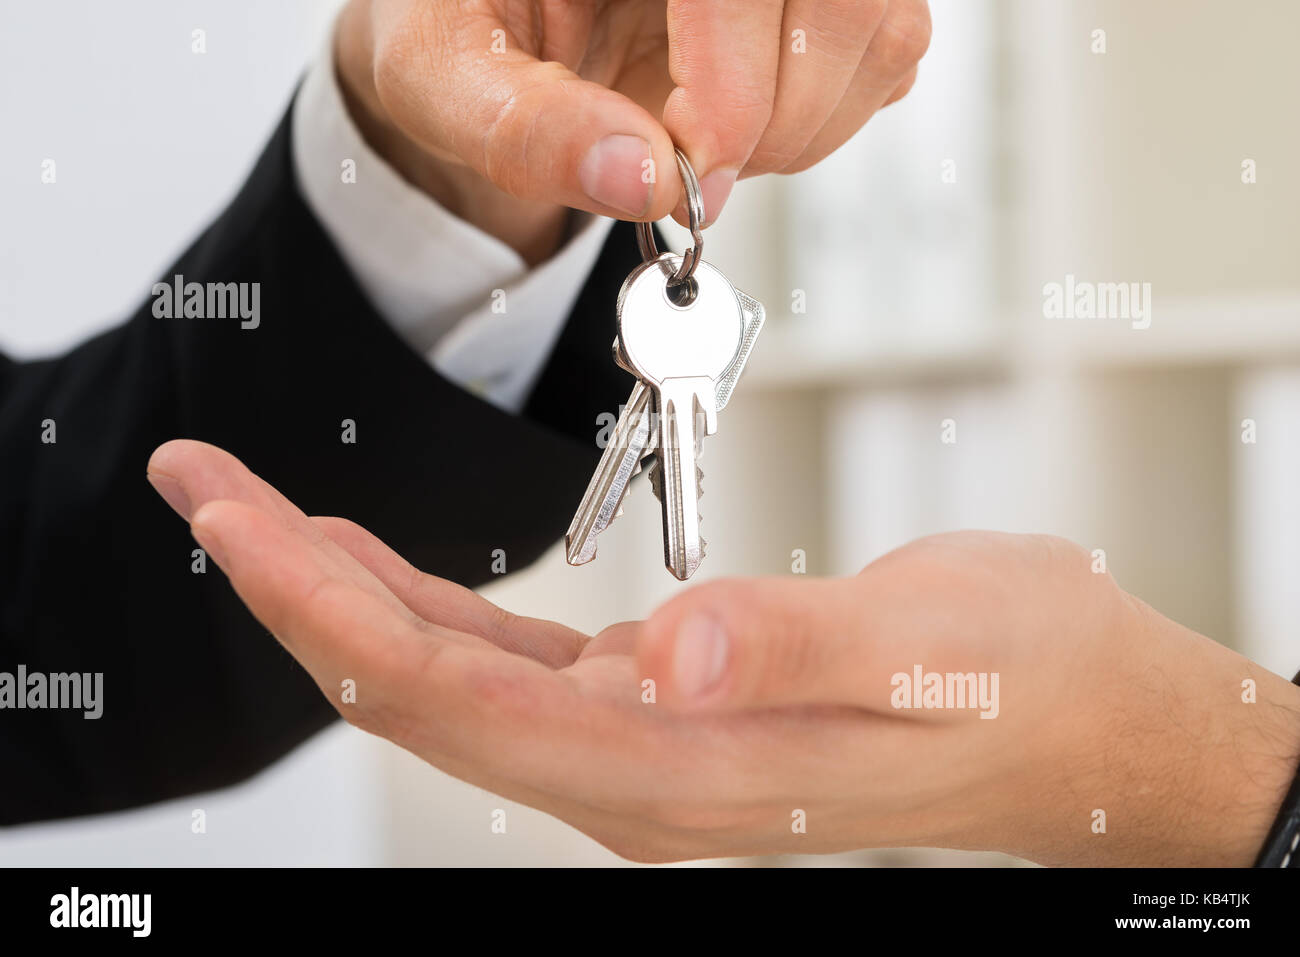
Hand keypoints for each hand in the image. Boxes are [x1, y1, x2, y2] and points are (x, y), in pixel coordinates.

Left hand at [147, 441, 1299, 864]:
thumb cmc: (1023, 684)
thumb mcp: (930, 652)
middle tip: (202, 483)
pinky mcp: (667, 707)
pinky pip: (513, 663)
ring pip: (451, 676)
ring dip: (347, 594)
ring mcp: (647, 747)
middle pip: (419, 688)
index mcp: (680, 771)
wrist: (1082, 723)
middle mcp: (639, 776)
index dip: (324, 606)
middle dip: (295, 586)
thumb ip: (796, 650)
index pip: (450, 697)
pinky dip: (431, 607)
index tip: (231, 517)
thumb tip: (673, 657)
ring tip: (259, 514)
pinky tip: (384, 566)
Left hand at [334, 0, 930, 260]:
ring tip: (708, 141)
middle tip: (693, 169)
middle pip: (843, 2)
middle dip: (774, 121)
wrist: (493, 26)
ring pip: (883, 32)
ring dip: (804, 129)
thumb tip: (638, 181)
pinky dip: (824, 122)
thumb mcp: (439, 75)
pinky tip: (742, 121)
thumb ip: (522, 126)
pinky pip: (885, 59)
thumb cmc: (464, 24)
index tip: (688, 169)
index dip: (734, 83)